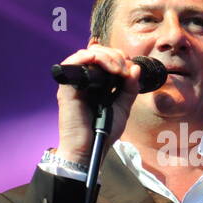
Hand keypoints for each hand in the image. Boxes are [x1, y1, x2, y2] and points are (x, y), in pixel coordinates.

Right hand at [55, 43, 143, 163]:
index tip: (130, 69)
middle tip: (124, 70)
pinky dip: (87, 57)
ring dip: (105, 56)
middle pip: (97, 52)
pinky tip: (100, 64)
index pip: (105, 58)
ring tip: (116, 69)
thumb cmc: (102, 132)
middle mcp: (84, 80)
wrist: (89, 150)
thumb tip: (135, 68)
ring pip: (86, 54)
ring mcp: (74, 83)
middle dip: (115, 56)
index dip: (119, 57)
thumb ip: (129, 89)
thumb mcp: (123, 108)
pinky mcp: (66, 87)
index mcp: (96, 83)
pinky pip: (72, 63)